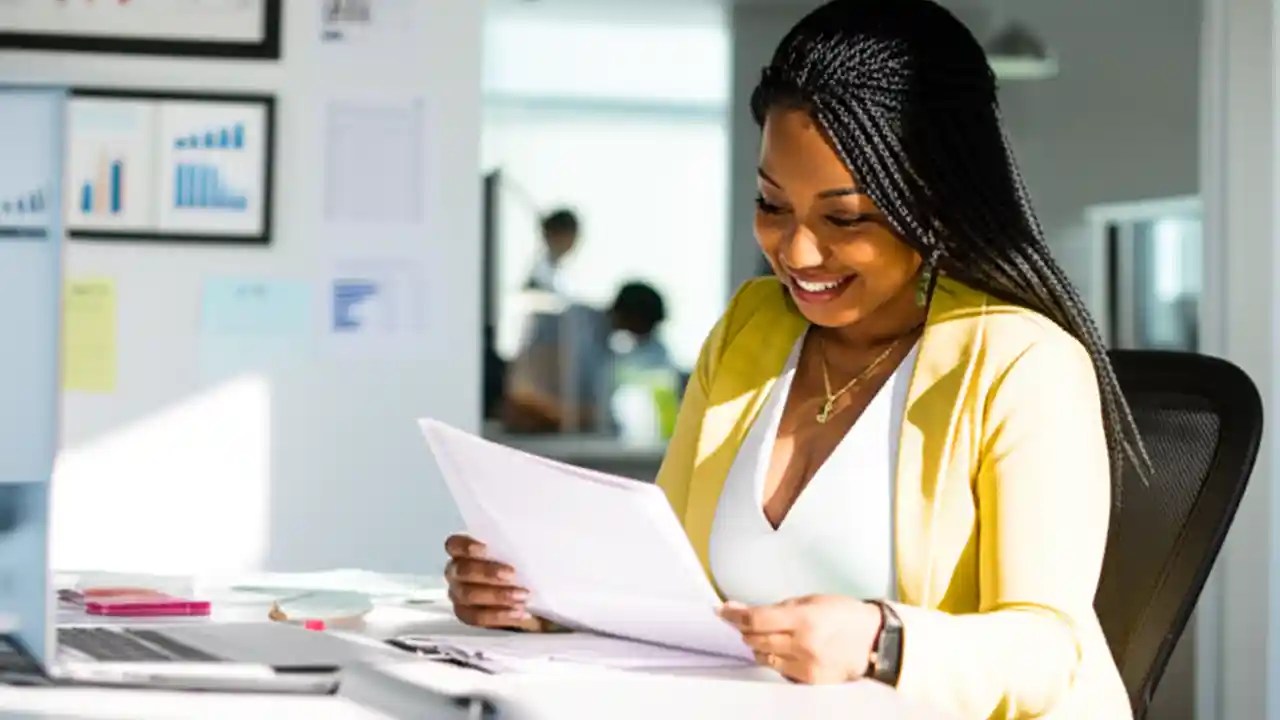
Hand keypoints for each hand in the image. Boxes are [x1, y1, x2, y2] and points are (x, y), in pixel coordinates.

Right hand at [443, 534, 545, 631]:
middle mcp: (456, 573)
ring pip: (469, 595)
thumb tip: (528, 547)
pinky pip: (478, 617)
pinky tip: (519, 612)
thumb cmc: (517, 572)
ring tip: (521, 597)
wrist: (524, 600)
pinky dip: (499, 615)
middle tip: (512, 574)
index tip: (485, 548)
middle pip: (462, 570)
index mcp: (463, 553)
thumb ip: (513, 552)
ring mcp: (459, 595)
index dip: (465, 546)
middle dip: (487, 572)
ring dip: (497, 595)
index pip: (454, 545)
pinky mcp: (467, 616)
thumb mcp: (517, 558)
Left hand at [718, 595, 883, 683]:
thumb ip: (776, 608)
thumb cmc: (842, 614)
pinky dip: (773, 657)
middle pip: (755, 639)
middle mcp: (802, 644)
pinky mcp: (809, 679)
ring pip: (763, 656)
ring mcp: (805, 665)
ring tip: (764, 633)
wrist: (873, 640)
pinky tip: (779, 648)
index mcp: (804, 619)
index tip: (721, 611)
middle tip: (739, 620)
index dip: (734, 616)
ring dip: (757, 644)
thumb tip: (741, 609)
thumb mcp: (810, 600)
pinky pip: (778, 669)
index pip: (756, 620)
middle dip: (744, 629)